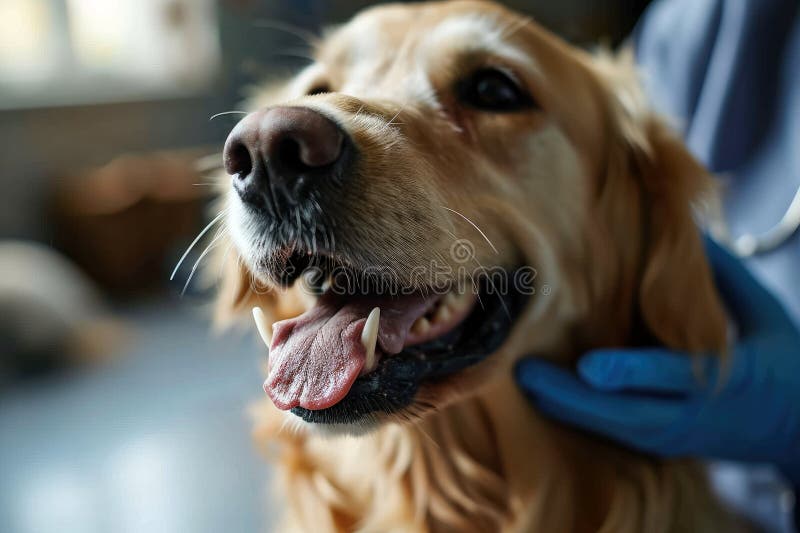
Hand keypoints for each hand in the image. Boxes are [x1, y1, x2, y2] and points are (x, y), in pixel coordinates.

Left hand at [515, 239, 799, 484]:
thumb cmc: (786, 361)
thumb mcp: (766, 314)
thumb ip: (725, 275)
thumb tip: (684, 228)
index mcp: (725, 378)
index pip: (671, 375)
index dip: (630, 371)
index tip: (589, 366)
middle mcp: (694, 414)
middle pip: (625, 414)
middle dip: (572, 398)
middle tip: (524, 373)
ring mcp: (676, 436)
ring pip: (612, 430)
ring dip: (565, 408)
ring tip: (522, 380)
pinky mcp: (663, 445)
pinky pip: (614, 433)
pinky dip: (579, 416)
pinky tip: (544, 395)